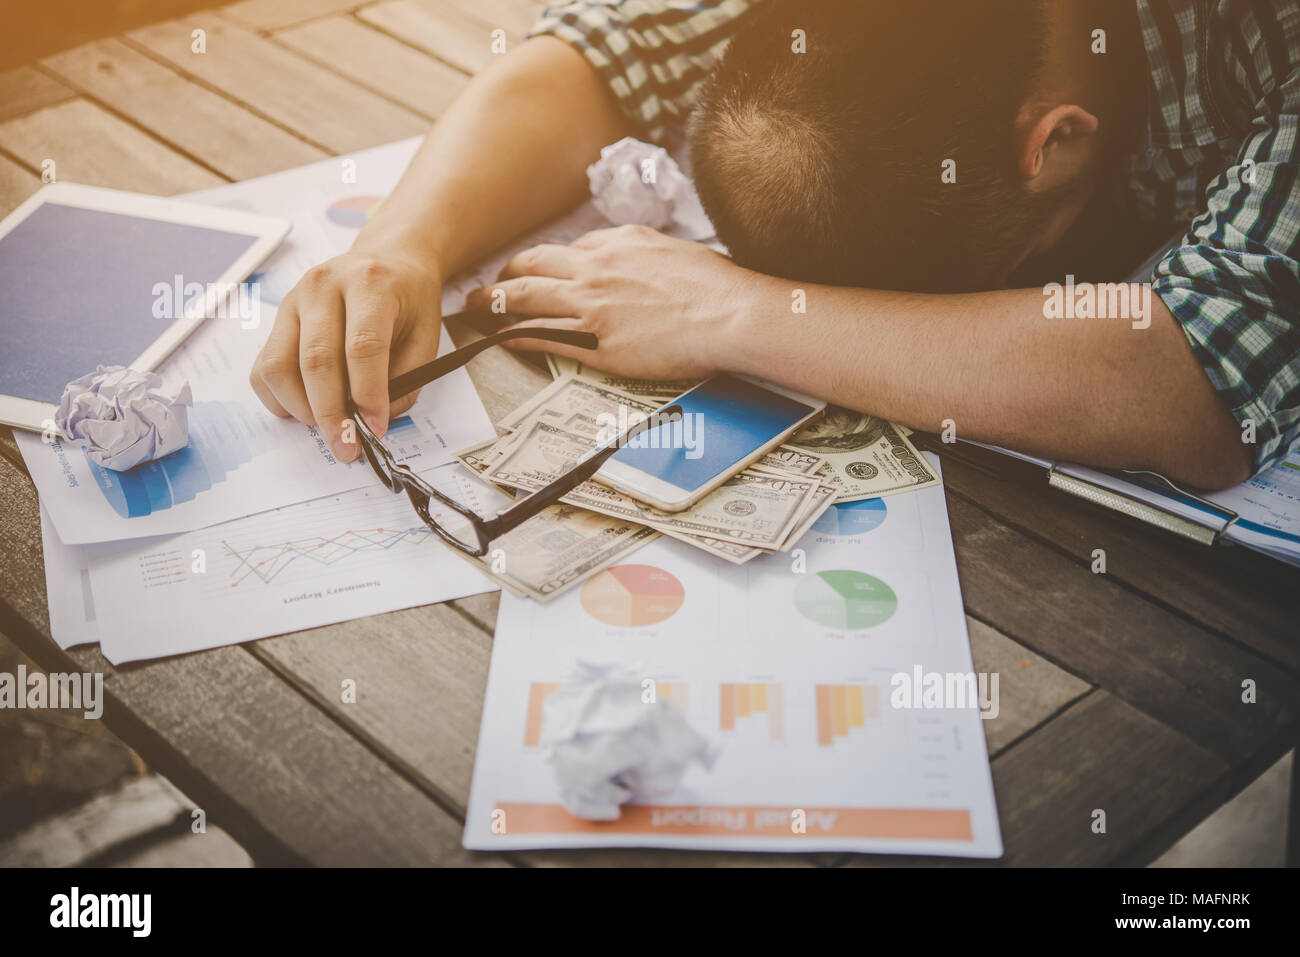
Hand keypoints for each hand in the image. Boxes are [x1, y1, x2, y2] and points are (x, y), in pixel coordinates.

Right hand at [249, 249, 441, 461]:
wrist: (387, 260)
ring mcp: (293, 301)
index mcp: (370, 283)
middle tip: (347, 448)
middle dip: (332, 414)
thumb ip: (406, 378)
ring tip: (330, 427)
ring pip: (280, 366)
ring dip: (302, 410)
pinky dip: (280, 400)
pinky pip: (264, 369)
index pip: (362, 345)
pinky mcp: (276, 319)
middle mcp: (323, 285)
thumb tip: (372, 422)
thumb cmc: (408, 301)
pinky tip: (307, 410)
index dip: (368, 393)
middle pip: (317, 360)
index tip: (375, 429)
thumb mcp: (425, 335)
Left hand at [463, 225, 752, 379]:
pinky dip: (514, 337)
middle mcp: (596, 269)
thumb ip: (644, 253)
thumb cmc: (715, 287)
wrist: (729, 315)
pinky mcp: (596, 344)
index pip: (569, 249)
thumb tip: (635, 259)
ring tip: (473, 310)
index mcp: (617, 244)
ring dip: (491, 305)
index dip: (548, 263)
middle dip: (505, 275)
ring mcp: (592, 307)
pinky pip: (542, 338)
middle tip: (488, 286)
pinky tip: (499, 340)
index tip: (537, 272)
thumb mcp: (674, 251)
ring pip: (525, 300)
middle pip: (532, 265)